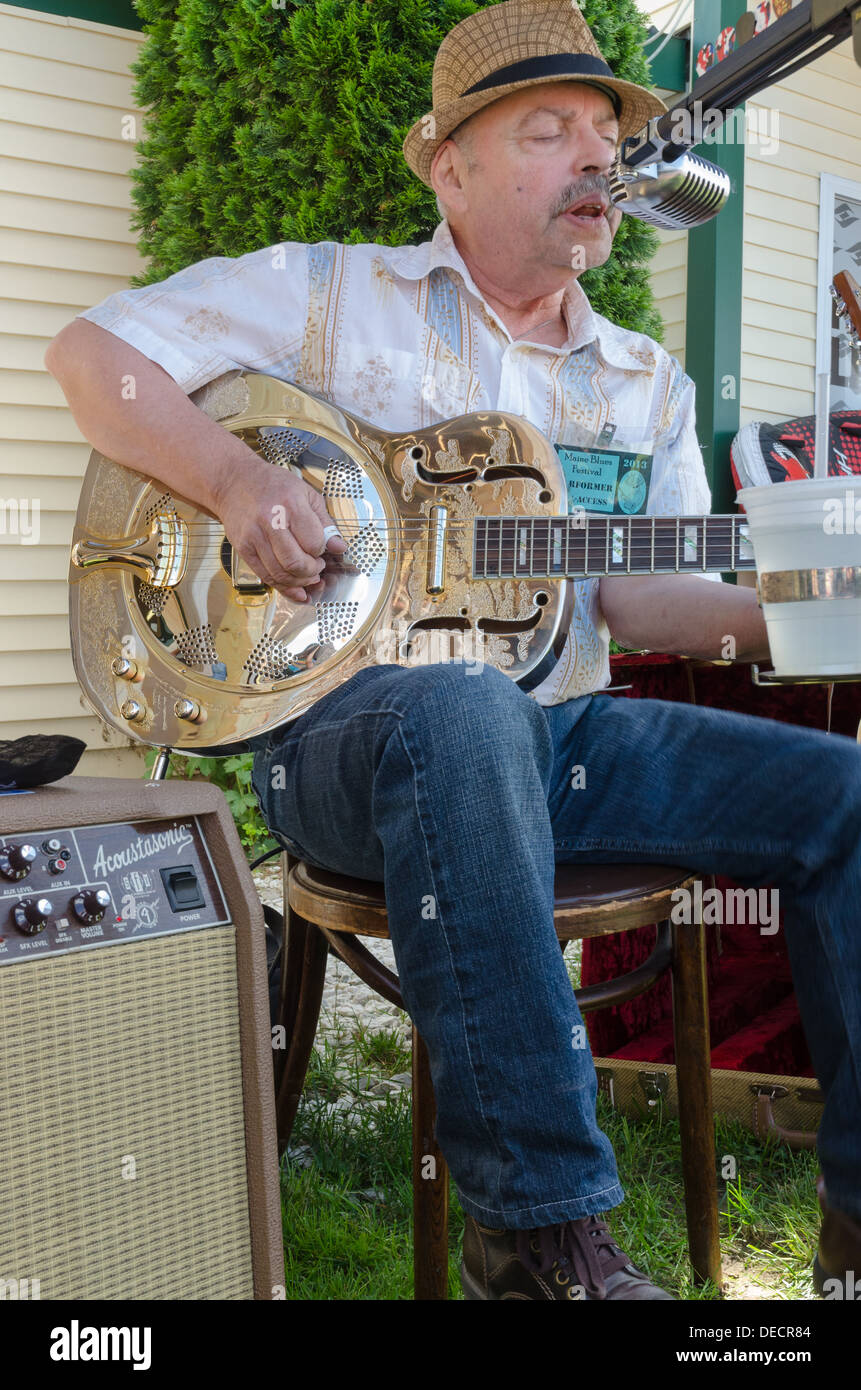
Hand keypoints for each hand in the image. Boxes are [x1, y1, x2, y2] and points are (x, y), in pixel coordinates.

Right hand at [215, 457, 348, 603]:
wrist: (235, 481)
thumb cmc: (272, 485)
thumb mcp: (306, 494)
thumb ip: (325, 523)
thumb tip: (339, 547)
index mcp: (291, 505)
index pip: (313, 543)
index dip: (322, 552)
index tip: (322, 550)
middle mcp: (270, 521)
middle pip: (296, 562)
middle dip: (312, 571)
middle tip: (317, 567)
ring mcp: (254, 536)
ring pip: (280, 574)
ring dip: (298, 581)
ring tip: (306, 575)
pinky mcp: (243, 548)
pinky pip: (265, 575)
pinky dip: (282, 586)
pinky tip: (293, 585)